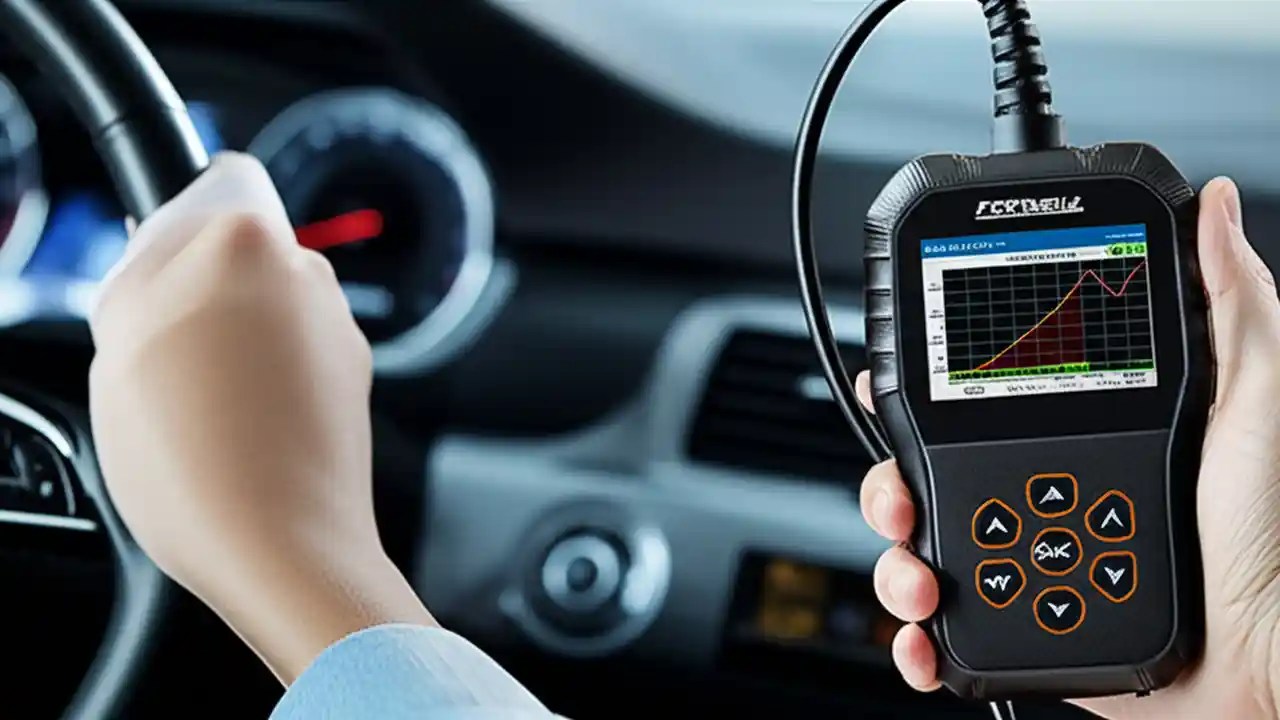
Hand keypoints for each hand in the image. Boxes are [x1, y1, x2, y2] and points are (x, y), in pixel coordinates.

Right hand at [89, 153, 433, 682]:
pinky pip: (294, 366)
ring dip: (236, 346)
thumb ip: (148, 265)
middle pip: (242, 256)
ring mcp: (339, 332)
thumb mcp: (121, 334)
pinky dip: (270, 386)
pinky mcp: (354, 385)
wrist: (280, 546)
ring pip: (267, 316)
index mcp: (249, 239)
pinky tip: (239, 436)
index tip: (158, 277)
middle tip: (165, 358)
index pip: (220, 179)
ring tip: (202, 413)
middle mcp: (311, 274)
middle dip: (205, 292)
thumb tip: (168, 239)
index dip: (180, 227)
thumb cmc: (192, 450)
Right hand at [860, 178, 1279, 718]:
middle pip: (922, 473)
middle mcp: (1034, 490)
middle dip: (887, 486)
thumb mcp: (1251, 403)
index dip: (913, 388)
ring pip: (916, 549)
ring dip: (895, 562)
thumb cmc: (1266, 535)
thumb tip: (1217, 204)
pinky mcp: (1014, 628)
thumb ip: (1232, 305)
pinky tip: (925, 633)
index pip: (969, 396)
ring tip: (921, 578)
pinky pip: (939, 632)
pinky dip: (914, 639)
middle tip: (899, 500)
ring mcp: (1019, 559)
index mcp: (1071, 430)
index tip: (884, 382)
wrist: (1260, 658)